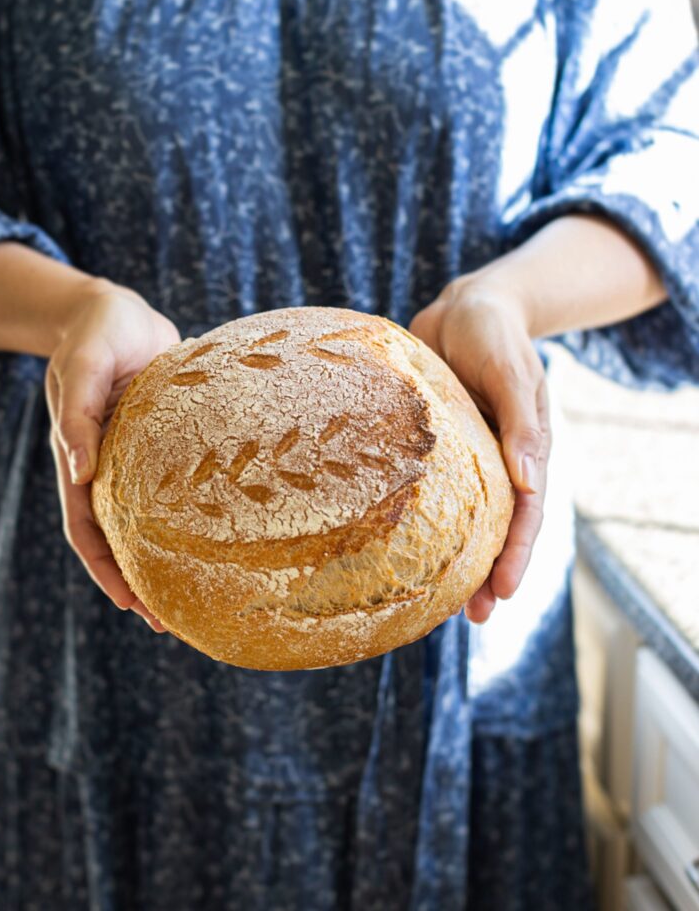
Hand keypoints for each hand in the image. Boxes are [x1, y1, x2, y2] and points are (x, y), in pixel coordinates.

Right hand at [45, 279, 180, 631]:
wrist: (113, 309)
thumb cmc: (96, 333)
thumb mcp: (84, 366)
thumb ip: (77, 416)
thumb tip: (79, 473)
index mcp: (79, 458)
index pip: (86, 529)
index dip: (105, 570)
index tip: (132, 605)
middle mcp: (104, 466)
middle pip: (116, 536)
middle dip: (136, 580)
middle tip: (168, 620)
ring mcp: (132, 457)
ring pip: (143, 519)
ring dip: (161, 556)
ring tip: (195, 590)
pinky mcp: (159, 442)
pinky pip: (169, 489)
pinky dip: (183, 516)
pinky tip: (215, 533)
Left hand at [409, 278, 549, 623]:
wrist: (464, 305)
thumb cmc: (494, 333)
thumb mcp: (512, 373)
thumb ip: (521, 424)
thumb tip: (532, 482)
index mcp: (524, 451)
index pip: (525, 515)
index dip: (515, 555)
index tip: (502, 595)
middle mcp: (495, 461)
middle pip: (493, 526)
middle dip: (484, 572)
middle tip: (467, 617)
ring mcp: (463, 455)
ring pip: (459, 515)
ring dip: (450, 554)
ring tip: (430, 598)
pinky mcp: (430, 444)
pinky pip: (423, 487)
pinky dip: (414, 515)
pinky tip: (391, 539)